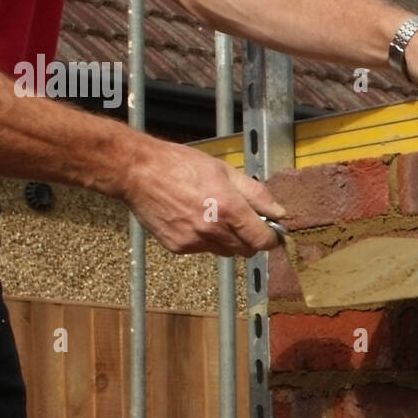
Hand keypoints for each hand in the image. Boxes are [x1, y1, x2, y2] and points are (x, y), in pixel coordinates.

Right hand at [119, 137, 287, 255]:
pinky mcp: (178, 247)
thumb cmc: (182, 165)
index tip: (270, 230)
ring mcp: (194, 242)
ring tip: (213, 214)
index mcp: (229, 210)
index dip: (271, 237)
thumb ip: (256, 194)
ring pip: (225, 251)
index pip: (263, 241)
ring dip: (227, 239)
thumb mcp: (225, 171)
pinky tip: (193, 218)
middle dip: (250, 238)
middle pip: (246, 250)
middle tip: (241, 219)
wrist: (139, 172)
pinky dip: (204, 239)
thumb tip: (279, 213)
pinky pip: (202, 249)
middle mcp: (213, 230)